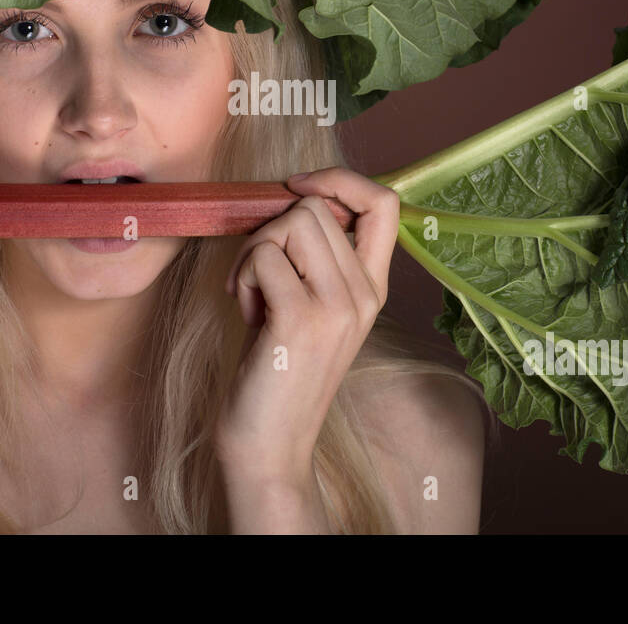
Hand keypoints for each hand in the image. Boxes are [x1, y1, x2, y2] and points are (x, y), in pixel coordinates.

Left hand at [216, 167, 398, 485]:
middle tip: (259, 279)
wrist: (270, 447)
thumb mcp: (309, 307)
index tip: (297, 188)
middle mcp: (364, 294)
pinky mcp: (300, 319)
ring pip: (289, 223)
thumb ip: (313, 258)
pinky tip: (248, 317)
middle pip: (315, 207)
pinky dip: (242, 278)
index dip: (340, 180)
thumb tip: (290, 198)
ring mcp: (337, 306)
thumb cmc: (275, 372)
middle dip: (270, 230)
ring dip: (253, 254)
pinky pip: (263, 257)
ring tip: (254, 299)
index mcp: (372, 288)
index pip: (385, 204)